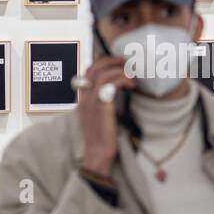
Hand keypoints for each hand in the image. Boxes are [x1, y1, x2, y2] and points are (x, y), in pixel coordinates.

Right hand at [76, 55, 135, 176]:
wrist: (98, 153)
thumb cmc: (102, 136)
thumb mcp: (99, 114)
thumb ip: (104, 100)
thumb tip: (117, 87)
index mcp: (82, 98)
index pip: (86, 71)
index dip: (101, 62)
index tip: (116, 61)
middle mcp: (84, 97)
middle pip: (94, 68)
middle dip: (110, 60)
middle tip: (124, 62)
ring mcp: (91, 101)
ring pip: (104, 74)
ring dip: (120, 71)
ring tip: (131, 78)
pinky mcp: (102, 107)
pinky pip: (111, 85)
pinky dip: (123, 80)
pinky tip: (131, 86)